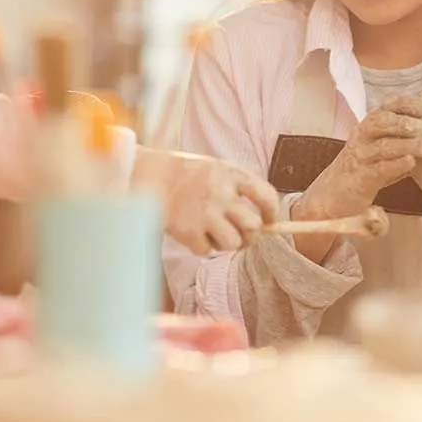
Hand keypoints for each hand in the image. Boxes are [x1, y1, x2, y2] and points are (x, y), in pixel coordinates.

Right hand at [133, 148, 279, 254]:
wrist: (149, 175)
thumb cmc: (187, 174)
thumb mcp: (217, 170)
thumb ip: (240, 189)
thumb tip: (264, 220)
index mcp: (231, 174)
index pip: (266, 196)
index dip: (272, 212)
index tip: (269, 220)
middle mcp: (220, 193)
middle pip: (253, 227)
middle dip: (252, 236)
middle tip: (243, 235)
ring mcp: (203, 213)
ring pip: (234, 244)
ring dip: (228, 243)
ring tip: (216, 234)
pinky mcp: (187, 230)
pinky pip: (207, 251)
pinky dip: (202, 246)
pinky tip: (194, 233)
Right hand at [306, 102, 421, 216]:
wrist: (334, 194)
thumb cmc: (364, 169)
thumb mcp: (381, 149)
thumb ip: (402, 140)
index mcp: (368, 127)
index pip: (386, 108)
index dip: (407, 105)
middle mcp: (361, 138)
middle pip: (382, 122)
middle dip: (408, 123)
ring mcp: (360, 157)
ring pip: (384, 145)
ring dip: (409, 144)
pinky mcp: (360, 178)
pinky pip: (379, 169)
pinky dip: (396, 165)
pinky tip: (411, 162)